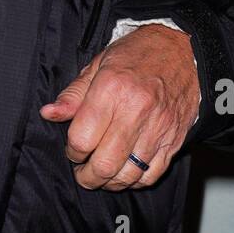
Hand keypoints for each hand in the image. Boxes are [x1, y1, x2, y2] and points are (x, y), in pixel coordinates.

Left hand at [39, 24, 199, 188]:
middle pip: (105, 164)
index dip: (72, 151)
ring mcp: (158, 127)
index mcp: (111, 88)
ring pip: (128, 175)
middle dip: (87, 176)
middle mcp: (136, 110)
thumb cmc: (138, 54)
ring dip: (109, 182)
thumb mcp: (99, 64)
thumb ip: (74, 93)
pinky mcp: (175, 139)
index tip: (73, 149)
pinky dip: (135, 181)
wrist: (184, 50)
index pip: (82, 139)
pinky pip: (152, 174)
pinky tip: (125, 173)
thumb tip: (49, 114)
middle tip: (82, 172)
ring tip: (102, 175)